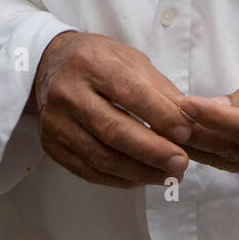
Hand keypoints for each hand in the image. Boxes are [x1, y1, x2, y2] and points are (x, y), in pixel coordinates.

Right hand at [28, 31, 192, 189]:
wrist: (50, 65)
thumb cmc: (98, 61)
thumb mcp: (130, 59)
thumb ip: (158, 88)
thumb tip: (188, 119)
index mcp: (91, 63)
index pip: (130, 93)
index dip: (161, 115)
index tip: (187, 133)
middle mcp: (68, 92)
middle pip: (114, 130)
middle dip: (153, 151)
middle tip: (181, 163)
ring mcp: (56, 122)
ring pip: (101, 157)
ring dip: (140, 172)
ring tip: (168, 175)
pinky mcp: (51, 145)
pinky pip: (88, 171)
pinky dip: (119, 179)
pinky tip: (142, 177)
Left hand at [178, 52, 238, 178]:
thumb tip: (213, 108)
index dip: (213, 118)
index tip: (184, 105)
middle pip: (235, 151)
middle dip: (198, 136)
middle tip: (166, 121)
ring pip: (235, 161)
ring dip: (203, 147)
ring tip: (171, 132)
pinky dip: (218, 150)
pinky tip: (195, 141)